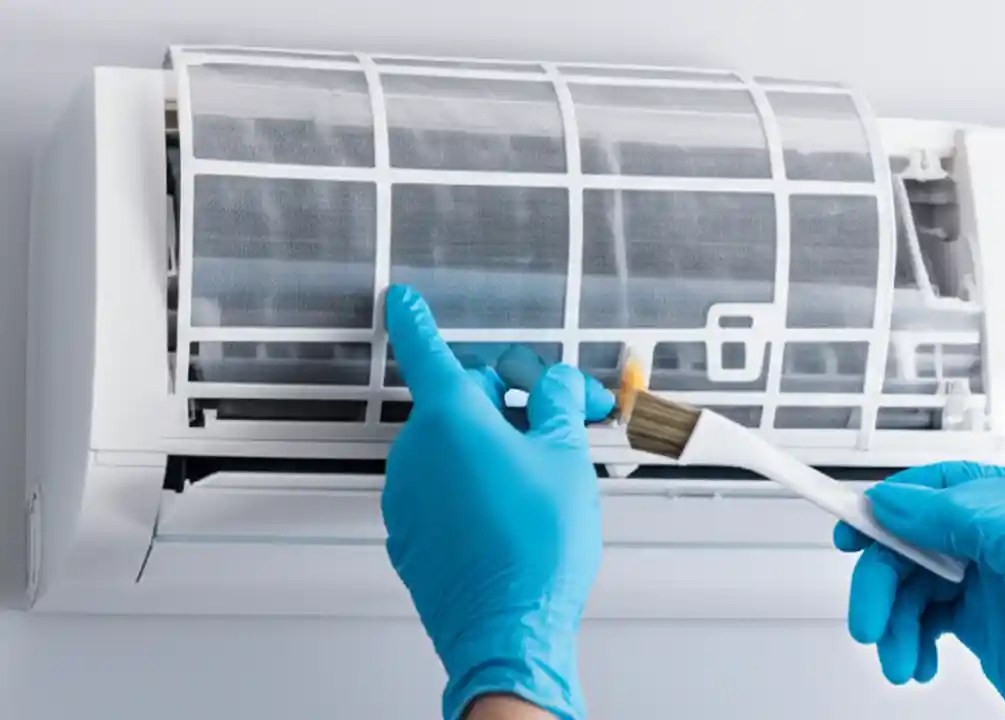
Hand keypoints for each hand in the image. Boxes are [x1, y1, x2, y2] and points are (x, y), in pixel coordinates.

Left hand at [382, 285, 613, 719]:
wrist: (509, 628)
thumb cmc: (536, 548)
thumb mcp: (568, 459)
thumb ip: (560, 405)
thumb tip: (555, 385)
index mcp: (452, 420)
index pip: (426, 351)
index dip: (416, 320)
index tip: (401, 299)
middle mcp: (417, 452)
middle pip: (459, 399)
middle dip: (508, 397)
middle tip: (561, 415)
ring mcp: (407, 495)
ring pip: (451, 446)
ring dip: (494, 443)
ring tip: (544, 471)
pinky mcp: (408, 533)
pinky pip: (440, 489)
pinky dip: (473, 484)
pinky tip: (513, 508)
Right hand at [836, 462, 1004, 719]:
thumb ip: (961, 513)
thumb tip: (894, 499)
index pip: (933, 487)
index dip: (885, 507)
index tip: (850, 531)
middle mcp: (1001, 536)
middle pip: (909, 541)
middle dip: (881, 582)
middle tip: (868, 620)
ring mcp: (988, 580)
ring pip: (909, 585)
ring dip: (893, 622)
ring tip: (897, 658)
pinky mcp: (979, 621)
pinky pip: (921, 619)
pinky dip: (909, 641)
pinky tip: (918, 662)